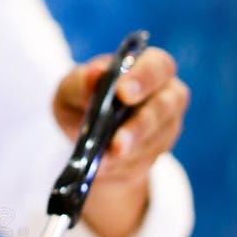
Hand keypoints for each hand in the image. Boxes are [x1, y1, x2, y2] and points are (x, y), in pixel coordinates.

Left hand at [53, 47, 189, 236]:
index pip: (157, 67)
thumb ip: (78, 84)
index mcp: (145, 72)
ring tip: (105, 159)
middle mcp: (163, 100)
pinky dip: (120, 169)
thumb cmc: (80, 106)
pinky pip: (140, 166)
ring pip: (157, 141)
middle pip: (168, 106)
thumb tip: (92, 76)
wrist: (85, 142)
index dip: (143, 78)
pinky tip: (103, 169)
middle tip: (116, 141)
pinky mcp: (151, 160)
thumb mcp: (68, 94)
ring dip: (129, 152)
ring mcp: (163, 132)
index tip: (122, 91)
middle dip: (141, 124)